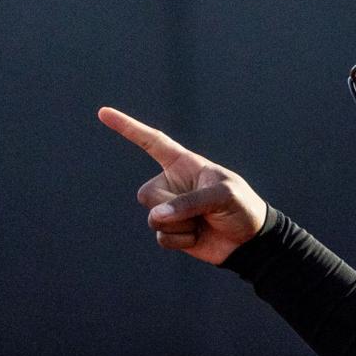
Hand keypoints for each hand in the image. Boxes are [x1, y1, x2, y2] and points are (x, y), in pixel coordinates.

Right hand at [98, 106, 267, 266]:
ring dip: (181, 225)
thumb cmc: (242, 208)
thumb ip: (189, 202)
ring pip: (153, 218)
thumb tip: (156, 217)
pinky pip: (161, 237)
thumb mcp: (223, 196)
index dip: (128, 128)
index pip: (152, 142)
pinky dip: (182, 240)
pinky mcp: (172, 231)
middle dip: (173, 206)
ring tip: (203, 223)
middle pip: (147, 194)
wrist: (251, 241)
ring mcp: (170, 208)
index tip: (103, 113)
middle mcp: (172, 184)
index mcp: (184, 164)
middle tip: (203, 210)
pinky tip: (199, 237)